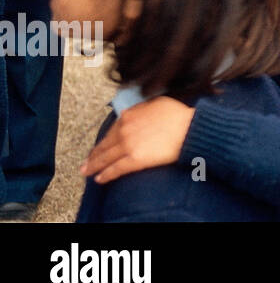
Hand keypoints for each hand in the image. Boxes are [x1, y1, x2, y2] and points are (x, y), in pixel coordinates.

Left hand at [79, 97, 193, 182]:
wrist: (190, 128)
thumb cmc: (178, 116)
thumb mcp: (155, 104)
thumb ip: (138, 109)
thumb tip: (129, 113)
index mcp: (129, 116)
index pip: (110, 132)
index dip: (102, 141)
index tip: (98, 148)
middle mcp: (125, 130)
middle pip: (104, 146)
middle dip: (93, 156)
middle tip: (86, 163)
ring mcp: (128, 145)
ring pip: (105, 158)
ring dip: (94, 166)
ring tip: (87, 172)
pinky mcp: (135, 160)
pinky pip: (115, 169)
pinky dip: (106, 175)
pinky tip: (100, 179)